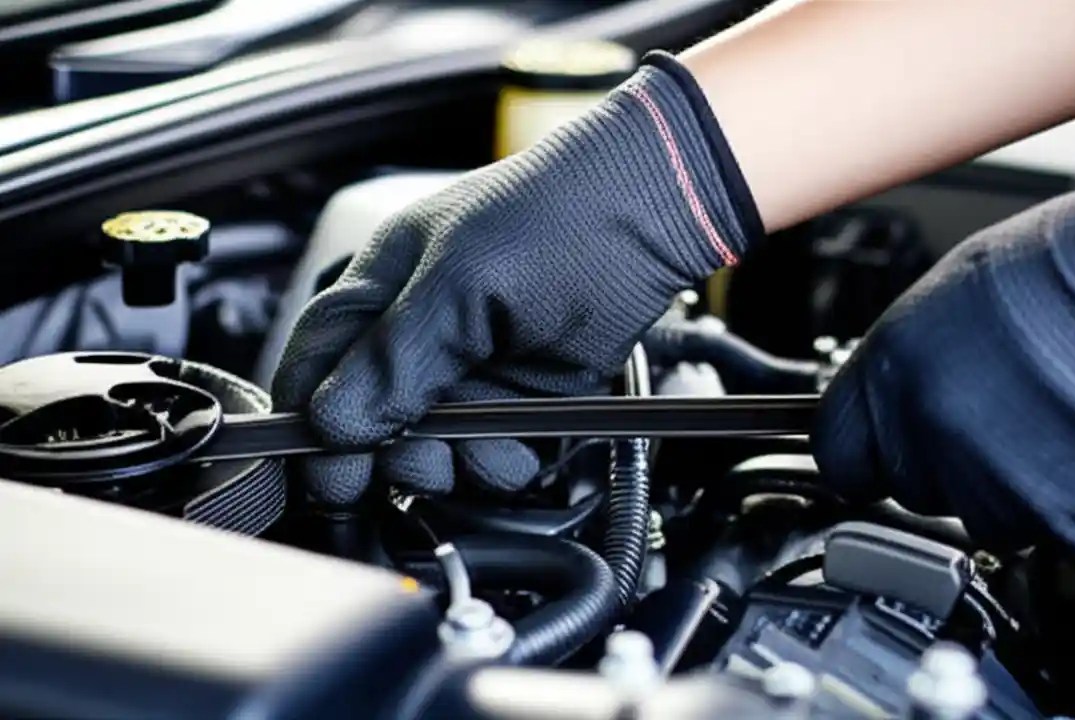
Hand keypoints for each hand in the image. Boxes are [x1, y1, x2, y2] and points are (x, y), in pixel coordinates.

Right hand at [272, 56, 758, 504]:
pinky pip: (487, 455)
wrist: (653, 218)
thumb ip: (394, 358)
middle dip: (387, 453)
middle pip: (367, 422)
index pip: (315, 365)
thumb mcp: (460, 283)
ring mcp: (469, 369)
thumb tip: (331, 422)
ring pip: (428, 449)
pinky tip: (515, 446)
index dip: (309, 421)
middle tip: (412, 461)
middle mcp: (418, 334)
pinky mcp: (519, 397)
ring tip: (478, 446)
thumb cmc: (555, 217)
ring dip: (449, 466)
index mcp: (382, 287)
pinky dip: (498, 464)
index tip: (323, 468)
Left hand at [812, 119, 1074, 578]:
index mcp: (893, 372)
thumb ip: (911, 368)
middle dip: (956, 469)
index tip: (890, 456)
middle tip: (1013, 418)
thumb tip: (898, 403)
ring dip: (1027, 494)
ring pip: (993, 524)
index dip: (871, 458)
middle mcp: (932, 433)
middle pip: (916, 494)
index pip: (840, 456)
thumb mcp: (949, 295)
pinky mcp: (1072, 521)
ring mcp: (998, 484)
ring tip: (1067, 424)